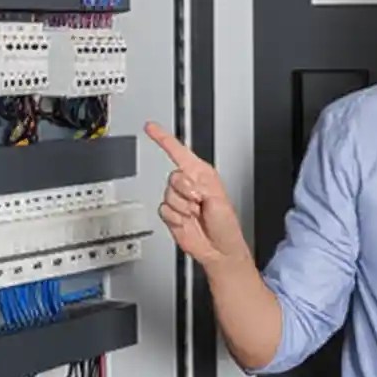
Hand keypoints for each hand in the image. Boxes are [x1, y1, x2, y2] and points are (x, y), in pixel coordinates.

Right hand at [144, 122, 252, 268]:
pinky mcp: (171, 214)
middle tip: (199, 202)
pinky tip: (186, 222)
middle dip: (185, 191)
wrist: (219, 249)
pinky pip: (163, 209)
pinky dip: (175, 217)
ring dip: (182, 207)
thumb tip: (185, 181)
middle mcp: (190, 184)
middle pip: (173, 176)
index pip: (179, 152)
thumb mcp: (217, 197)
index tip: (151, 127)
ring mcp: (179, 199)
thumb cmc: (225, 224)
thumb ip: (198, 184)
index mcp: (203, 175)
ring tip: (195, 214)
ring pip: (167, 194)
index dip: (164, 139)